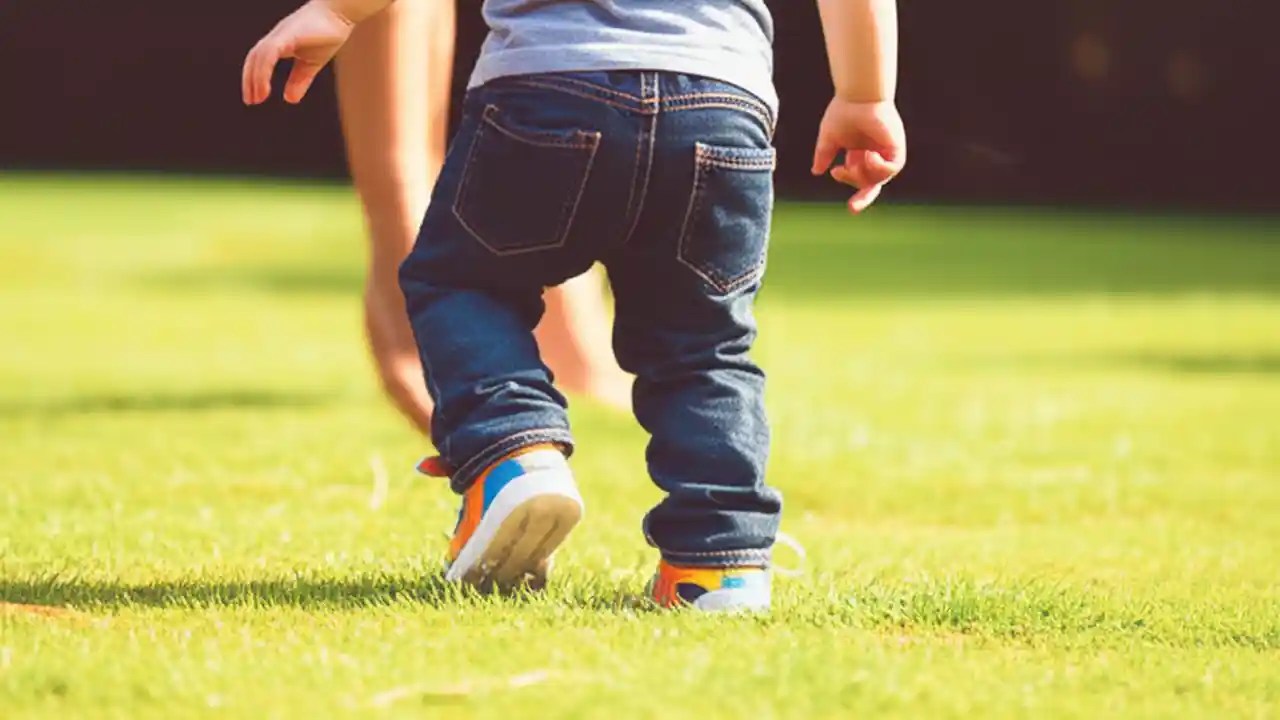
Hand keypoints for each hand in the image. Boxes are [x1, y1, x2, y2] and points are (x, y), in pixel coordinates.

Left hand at [242, 0, 356, 105]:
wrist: (340, 14)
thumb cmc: (327, 33)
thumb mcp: (311, 63)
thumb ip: (299, 80)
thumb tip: (289, 99)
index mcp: (279, 43)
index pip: (258, 61)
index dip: (253, 79)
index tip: (253, 98)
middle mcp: (275, 38)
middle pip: (253, 58)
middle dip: (249, 80)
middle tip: (250, 101)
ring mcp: (280, 34)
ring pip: (259, 56)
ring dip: (256, 78)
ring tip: (258, 97)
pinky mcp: (287, 35)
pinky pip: (269, 53)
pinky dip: (264, 70)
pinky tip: (267, 85)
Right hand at [811, 99, 906, 213]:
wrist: (857, 95)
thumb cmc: (843, 110)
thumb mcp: (829, 138)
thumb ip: (824, 155)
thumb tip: (816, 171)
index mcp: (861, 155)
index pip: (862, 180)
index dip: (853, 189)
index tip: (834, 172)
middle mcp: (876, 155)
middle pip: (869, 182)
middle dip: (854, 182)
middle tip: (838, 171)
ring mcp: (887, 151)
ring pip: (880, 178)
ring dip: (864, 174)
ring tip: (854, 160)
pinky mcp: (896, 146)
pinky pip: (893, 167)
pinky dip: (879, 167)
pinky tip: (868, 155)